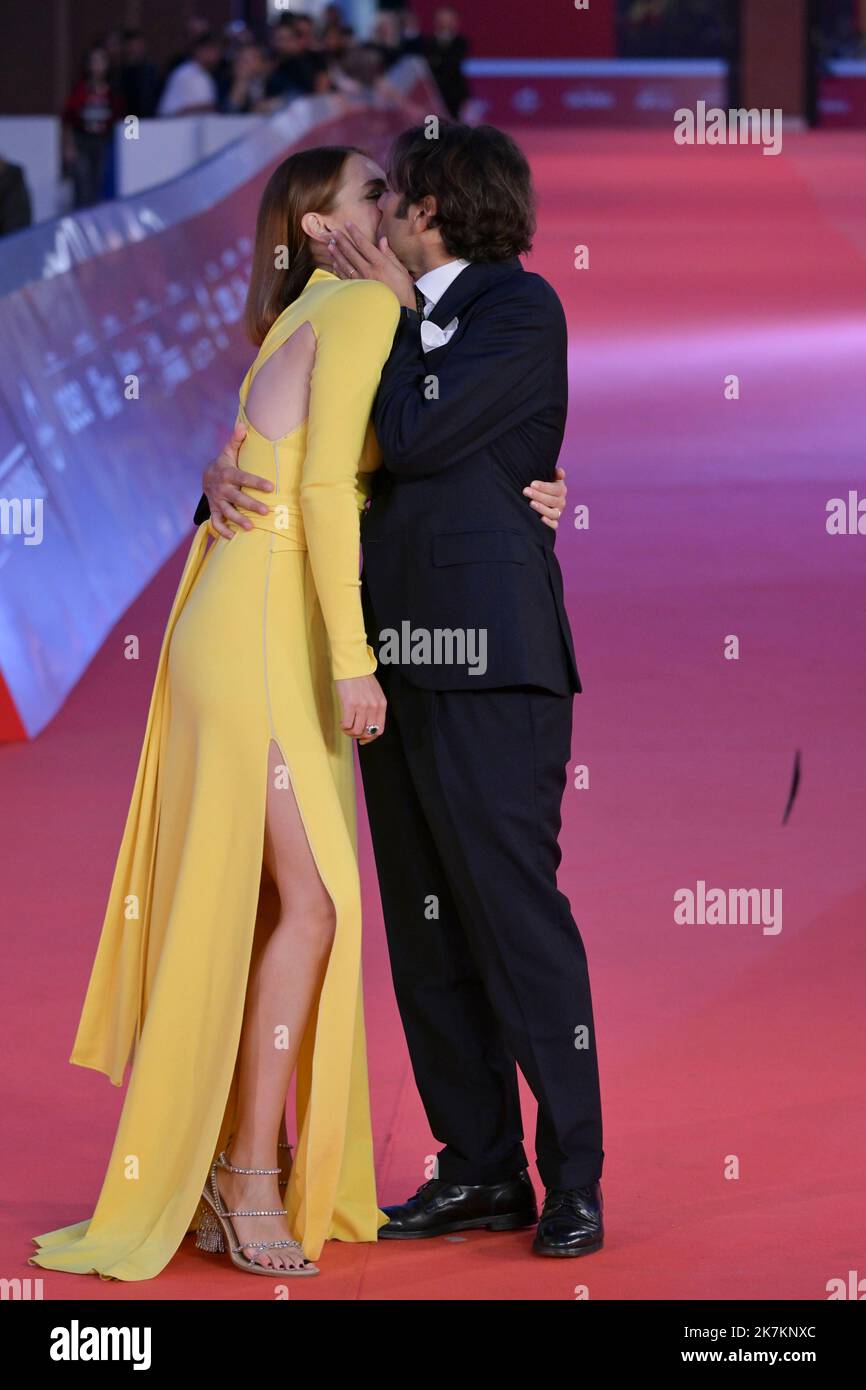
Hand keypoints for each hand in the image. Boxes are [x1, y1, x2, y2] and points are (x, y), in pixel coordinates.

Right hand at [203, 422, 272, 539]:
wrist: (206, 477)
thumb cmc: (224, 464)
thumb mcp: (228, 452)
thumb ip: (236, 441)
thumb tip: (243, 425)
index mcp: (228, 474)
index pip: (244, 478)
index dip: (257, 482)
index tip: (271, 487)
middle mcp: (222, 489)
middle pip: (237, 498)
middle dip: (251, 505)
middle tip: (266, 511)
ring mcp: (217, 501)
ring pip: (227, 512)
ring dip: (238, 520)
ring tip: (251, 528)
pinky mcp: (214, 510)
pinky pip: (216, 522)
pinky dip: (222, 530)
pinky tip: (233, 537)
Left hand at [328, 223, 415, 310]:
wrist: (401, 311)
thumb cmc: (403, 290)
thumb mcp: (400, 270)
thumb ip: (389, 254)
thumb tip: (381, 240)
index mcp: (380, 263)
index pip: (364, 244)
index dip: (355, 233)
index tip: (347, 223)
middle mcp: (369, 271)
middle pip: (352, 253)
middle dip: (342, 241)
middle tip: (334, 232)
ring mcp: (362, 281)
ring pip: (346, 264)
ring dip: (337, 254)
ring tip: (330, 245)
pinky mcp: (358, 290)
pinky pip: (345, 278)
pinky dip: (338, 269)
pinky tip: (334, 263)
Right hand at [335, 673, 385, 743]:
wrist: (353, 665)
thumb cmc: (361, 678)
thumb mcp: (374, 693)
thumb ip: (374, 707)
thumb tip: (366, 724)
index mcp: (381, 704)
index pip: (379, 730)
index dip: (370, 738)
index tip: (362, 739)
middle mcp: (374, 707)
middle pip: (367, 732)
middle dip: (358, 736)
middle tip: (351, 732)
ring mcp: (363, 706)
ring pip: (357, 731)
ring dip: (349, 732)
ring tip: (345, 727)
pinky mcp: (350, 704)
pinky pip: (347, 724)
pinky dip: (343, 727)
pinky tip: (341, 722)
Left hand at [523, 466, 567, 529]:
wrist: (538, 498)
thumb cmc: (541, 487)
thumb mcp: (548, 478)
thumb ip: (554, 474)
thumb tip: (559, 471)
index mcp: (561, 490)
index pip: (555, 489)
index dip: (544, 487)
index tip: (532, 484)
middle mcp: (561, 502)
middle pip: (553, 501)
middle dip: (538, 495)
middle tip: (526, 491)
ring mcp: (557, 513)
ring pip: (553, 513)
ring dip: (542, 508)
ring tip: (531, 503)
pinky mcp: (553, 523)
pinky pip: (554, 525)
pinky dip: (549, 523)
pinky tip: (541, 519)